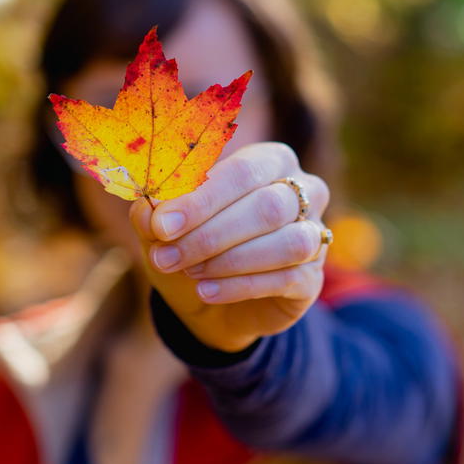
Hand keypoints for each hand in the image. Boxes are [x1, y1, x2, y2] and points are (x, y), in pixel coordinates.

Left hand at [129, 142, 330, 353]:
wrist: (211, 303)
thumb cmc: (191, 247)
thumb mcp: (164, 230)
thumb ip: (154, 214)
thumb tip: (148, 210)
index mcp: (268, 161)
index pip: (240, 172)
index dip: (201, 199)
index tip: (162, 225)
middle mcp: (303, 191)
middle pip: (268, 206)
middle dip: (210, 234)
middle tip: (166, 256)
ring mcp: (315, 234)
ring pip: (287, 243)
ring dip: (229, 260)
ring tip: (190, 273)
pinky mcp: (313, 278)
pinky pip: (288, 278)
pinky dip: (241, 286)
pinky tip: (207, 292)